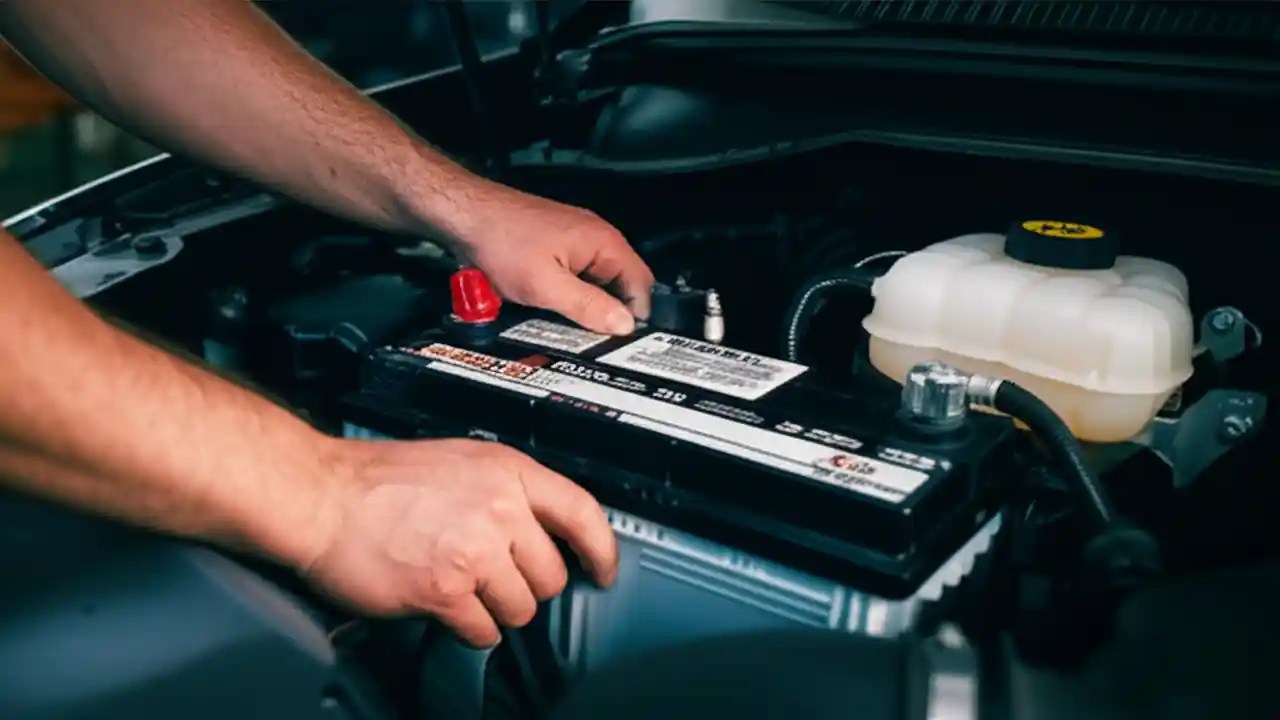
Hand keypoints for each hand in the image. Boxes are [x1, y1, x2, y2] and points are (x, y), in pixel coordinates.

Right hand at [304, 438, 616, 646]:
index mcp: (506, 470)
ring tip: (463, 591)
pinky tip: (447, 610)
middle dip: (528, 586)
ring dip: (496, 610)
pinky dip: (469, 630)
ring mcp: (474, 550)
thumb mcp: (458, 460)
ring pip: (522, 608)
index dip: (601, 549)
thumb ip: (502, 488)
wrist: (319, 495)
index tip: (603, 569)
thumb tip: (534, 525)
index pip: (581, 511)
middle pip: (552, 574)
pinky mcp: (446, 589)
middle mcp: (499, 508)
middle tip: (496, 581)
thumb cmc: (375, 479)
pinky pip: (483, 631)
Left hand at [457, 181, 654, 334]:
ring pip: (596, 283)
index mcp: (603, 242)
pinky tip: (553, 309)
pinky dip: (569, 295)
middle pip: (620, 284)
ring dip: (587, 306)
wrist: (466, 215)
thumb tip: (624, 325)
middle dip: (610, 312)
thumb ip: (588, 306)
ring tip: (570, 326)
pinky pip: (575, 277)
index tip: (621, 341)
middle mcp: (595, 238)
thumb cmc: (502, 240)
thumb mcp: (546, 285)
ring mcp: (575, 241)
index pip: (641, 284)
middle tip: (595, 340)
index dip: (635, 315)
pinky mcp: (556, 247)